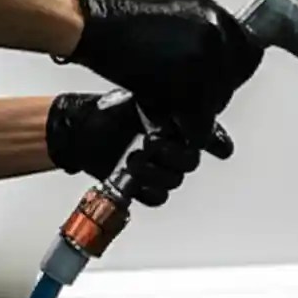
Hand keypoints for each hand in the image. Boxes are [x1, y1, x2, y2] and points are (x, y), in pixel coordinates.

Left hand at [46, 90, 232, 206]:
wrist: (81, 131)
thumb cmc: (110, 112)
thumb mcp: (143, 99)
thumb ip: (171, 105)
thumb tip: (192, 106)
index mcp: (181, 126)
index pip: (213, 137)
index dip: (216, 142)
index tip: (209, 142)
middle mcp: (174, 148)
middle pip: (191, 161)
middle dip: (172, 155)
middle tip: (152, 144)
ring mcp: (160, 169)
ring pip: (174, 180)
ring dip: (153, 172)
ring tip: (133, 160)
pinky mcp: (144, 187)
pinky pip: (158, 197)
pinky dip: (146, 190)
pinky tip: (134, 179)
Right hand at [54, 0, 262, 145]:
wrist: (97, 27)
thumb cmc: (127, 24)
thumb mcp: (178, 16)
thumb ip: (205, 35)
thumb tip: (222, 58)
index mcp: (216, 14)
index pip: (248, 52)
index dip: (233, 73)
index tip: (221, 84)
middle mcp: (216, 32)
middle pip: (235, 78)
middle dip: (216, 92)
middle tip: (191, 99)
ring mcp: (205, 56)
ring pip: (218, 98)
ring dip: (201, 109)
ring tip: (175, 106)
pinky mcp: (189, 80)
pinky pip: (202, 114)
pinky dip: (190, 124)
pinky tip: (174, 121)